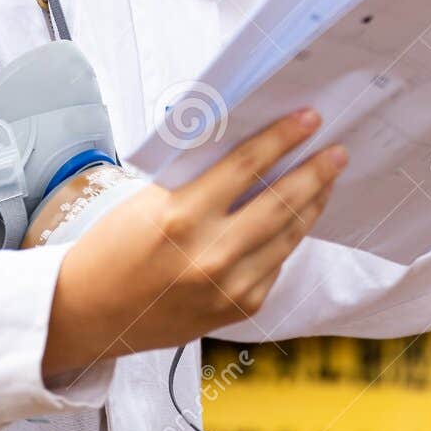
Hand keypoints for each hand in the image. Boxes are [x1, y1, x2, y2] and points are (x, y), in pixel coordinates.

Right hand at [42, 108, 345, 379]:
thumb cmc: (114, 246)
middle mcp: (211, 256)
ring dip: (312, 203)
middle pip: (280, 203)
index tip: (309, 119)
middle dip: (314, 172)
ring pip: (287, 236)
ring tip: (328, 178)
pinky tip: (300, 216)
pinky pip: (276, 264)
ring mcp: (230, 288)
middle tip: (337, 150)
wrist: (92, 312)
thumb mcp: (149, 200)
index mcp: (182, 218)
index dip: (282, 139)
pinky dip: (290, 237)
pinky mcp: (239, 309)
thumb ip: (198, 180)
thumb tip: (248, 152)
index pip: (246, 167)